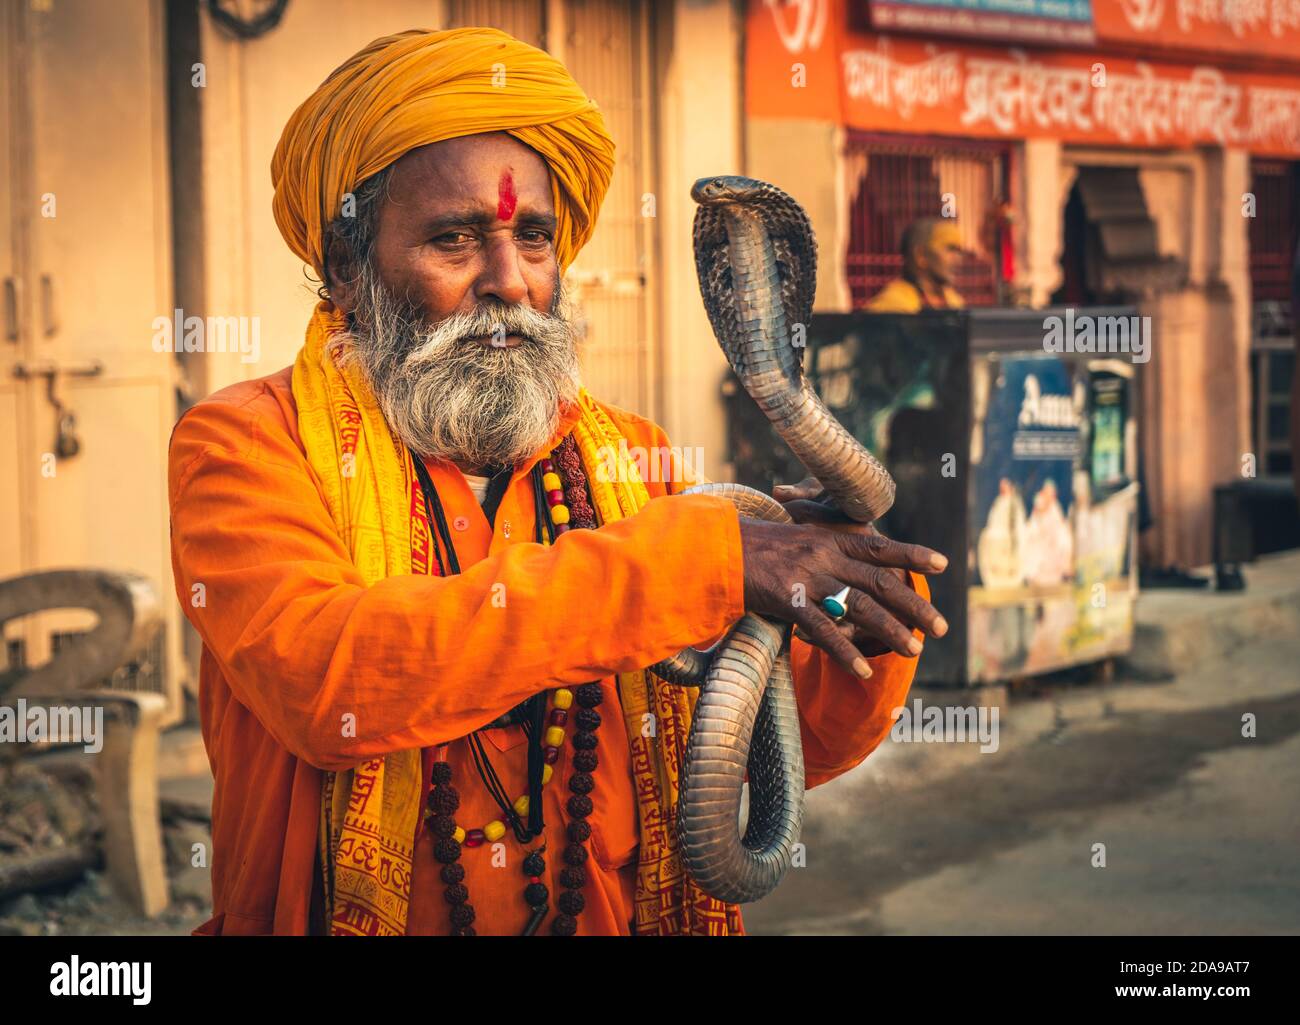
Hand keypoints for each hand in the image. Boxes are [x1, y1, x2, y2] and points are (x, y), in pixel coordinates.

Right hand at [733, 477, 948, 677]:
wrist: (717, 549)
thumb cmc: (756, 546)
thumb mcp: (798, 536)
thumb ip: (828, 548)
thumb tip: (856, 564)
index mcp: (829, 538)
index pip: (880, 546)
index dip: (912, 555)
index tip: (943, 565)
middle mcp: (824, 555)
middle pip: (880, 580)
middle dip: (914, 605)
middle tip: (941, 627)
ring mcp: (808, 578)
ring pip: (859, 606)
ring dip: (890, 631)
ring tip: (914, 651)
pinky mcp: (789, 600)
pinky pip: (823, 630)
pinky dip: (846, 651)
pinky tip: (865, 670)